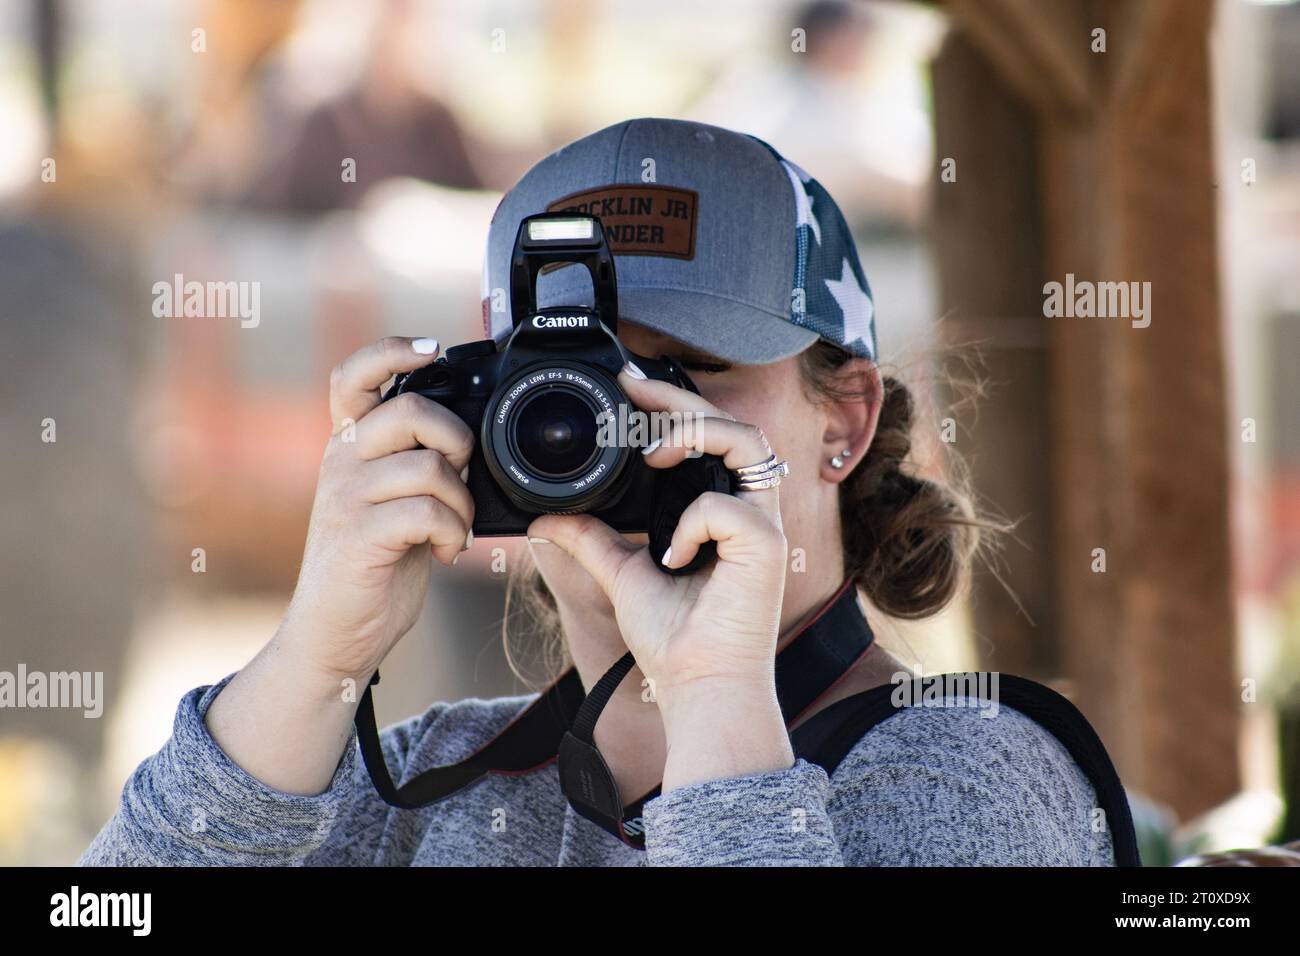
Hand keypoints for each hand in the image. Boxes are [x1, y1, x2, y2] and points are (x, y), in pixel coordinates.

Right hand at [277, 337, 475, 682]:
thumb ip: (415, 461)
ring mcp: (345, 497)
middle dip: (458, 441)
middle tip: (461, 479)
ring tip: (455, 530)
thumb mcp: (393, 500)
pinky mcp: (358, 535)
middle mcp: (340, 462)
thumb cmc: (376, 564)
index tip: (431, 350)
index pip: (352, 376)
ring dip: (462, 503)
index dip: (390, 352)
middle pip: (411, 411)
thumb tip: (467, 433)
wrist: (337, 633)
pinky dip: (453, 532)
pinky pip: (427, 511)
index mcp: (348, 446)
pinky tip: (445, 551)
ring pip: (429, 467)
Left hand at [529, 364, 788, 699]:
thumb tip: (547, 519)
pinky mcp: (766, 547)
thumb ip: (591, 541)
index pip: (712, 439)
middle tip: (636, 391)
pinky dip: (690, 524)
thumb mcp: (621, 576)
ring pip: (749, 443)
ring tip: (655, 452)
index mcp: (722, 513)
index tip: (630, 389)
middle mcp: (748, 512)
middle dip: (683, 399)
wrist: (697, 686)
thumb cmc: (676, 640)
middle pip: (735, 426)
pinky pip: (725, 507)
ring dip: (699, 433)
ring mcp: (763, 527)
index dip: (675, 405)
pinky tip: (671, 558)